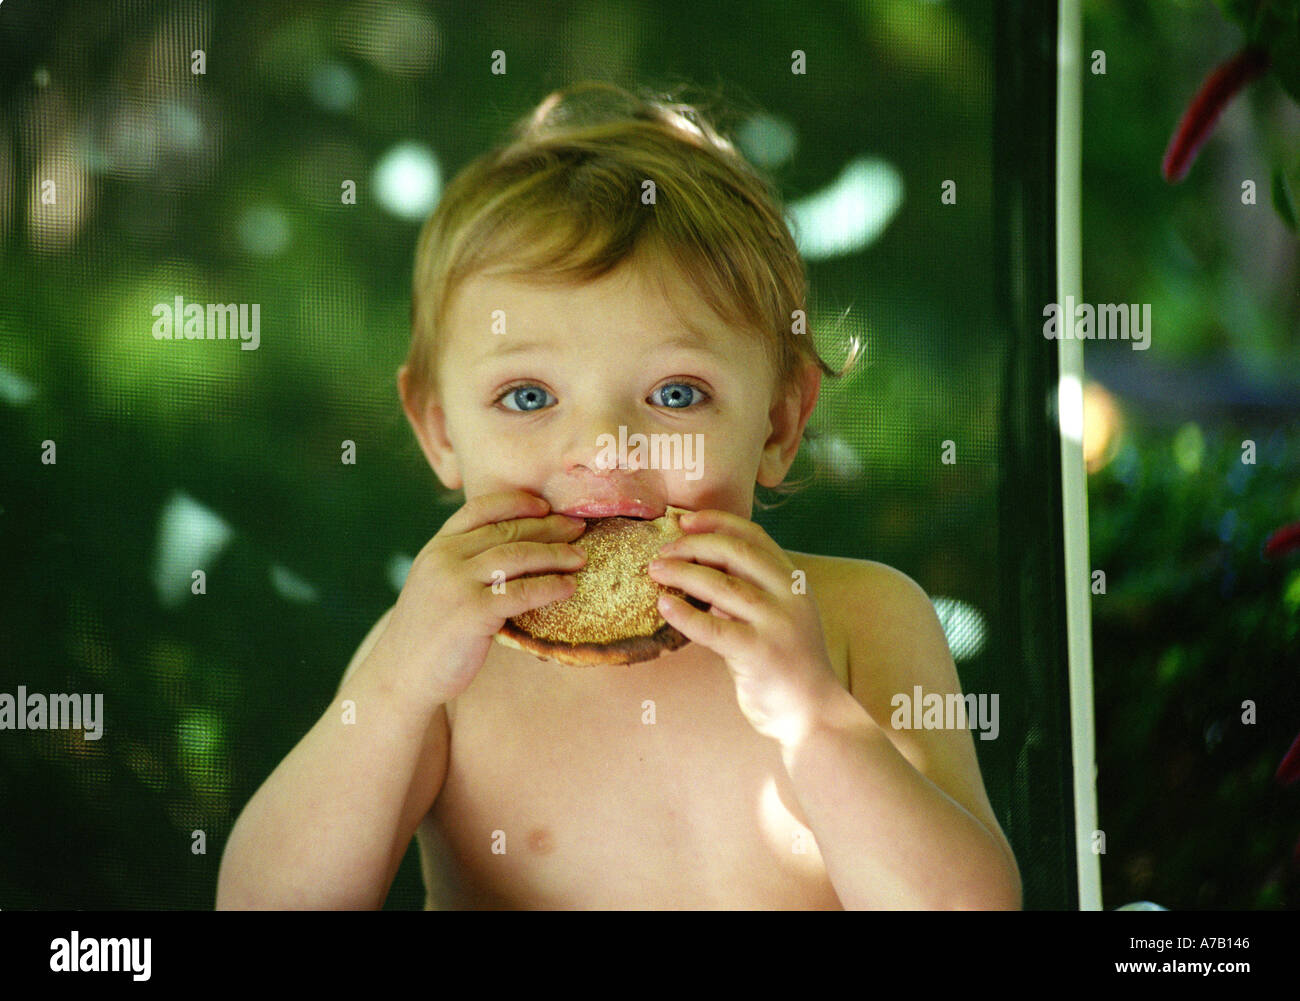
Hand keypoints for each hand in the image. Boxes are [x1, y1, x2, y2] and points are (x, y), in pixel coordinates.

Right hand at [375, 491, 586, 702]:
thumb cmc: (429, 632)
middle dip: (548, 527)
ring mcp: (456, 584)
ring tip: (580, 558)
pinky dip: (550, 587)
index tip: (545, 505)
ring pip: (517, 557)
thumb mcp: (437, 584)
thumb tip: (514, 546)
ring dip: (556, 554)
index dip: (517, 502)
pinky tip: (568, 587)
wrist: (401, 674)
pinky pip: (521, 593)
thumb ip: (463, 561)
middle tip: (579, 528)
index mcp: (437, 547)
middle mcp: (444, 558)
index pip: (480, 508)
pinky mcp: (471, 613)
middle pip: (506, 531)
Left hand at [648, 509, 841, 745]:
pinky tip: (664, 605)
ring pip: (722, 587)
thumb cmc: (786, 664)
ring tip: (656, 570)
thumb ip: (747, 591)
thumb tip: (699, 567)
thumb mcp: (776, 616)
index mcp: (794, 582)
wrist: (813, 714)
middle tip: (664, 551)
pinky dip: (684, 615)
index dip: (718, 522)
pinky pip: (713, 629)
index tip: (685, 521)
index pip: (755, 537)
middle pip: (736, 554)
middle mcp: (790, 596)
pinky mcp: (760, 654)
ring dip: (684, 573)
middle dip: (694, 546)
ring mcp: (777, 624)